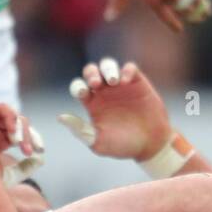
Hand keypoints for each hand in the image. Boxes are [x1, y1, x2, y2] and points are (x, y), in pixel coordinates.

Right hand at [0, 103, 42, 168]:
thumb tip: (40, 159)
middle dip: (28, 135)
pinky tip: (12, 135)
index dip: (31, 140)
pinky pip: (3, 108)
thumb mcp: (6, 174)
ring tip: (20, 145)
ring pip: (13, 116)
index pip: (20, 134)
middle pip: (18, 124)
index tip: (39, 152)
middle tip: (31, 150)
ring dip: (20, 129)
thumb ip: (23, 168)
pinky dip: (12, 119)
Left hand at [57, 58, 172, 161]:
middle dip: (91, 73)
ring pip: (108, 65)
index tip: (83, 93)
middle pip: (91, 71)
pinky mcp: (137, 82)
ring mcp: (121, 85)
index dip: (78, 86)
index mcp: (91, 103)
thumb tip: (61, 117)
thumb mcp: (99, 142)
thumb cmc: (122, 146)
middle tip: (95, 83)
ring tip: (112, 81)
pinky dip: (126, 70)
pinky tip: (125, 81)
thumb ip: (81, 130)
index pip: (79, 87)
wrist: (150, 145)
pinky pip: (129, 68)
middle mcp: (104, 91)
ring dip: (107, 69)